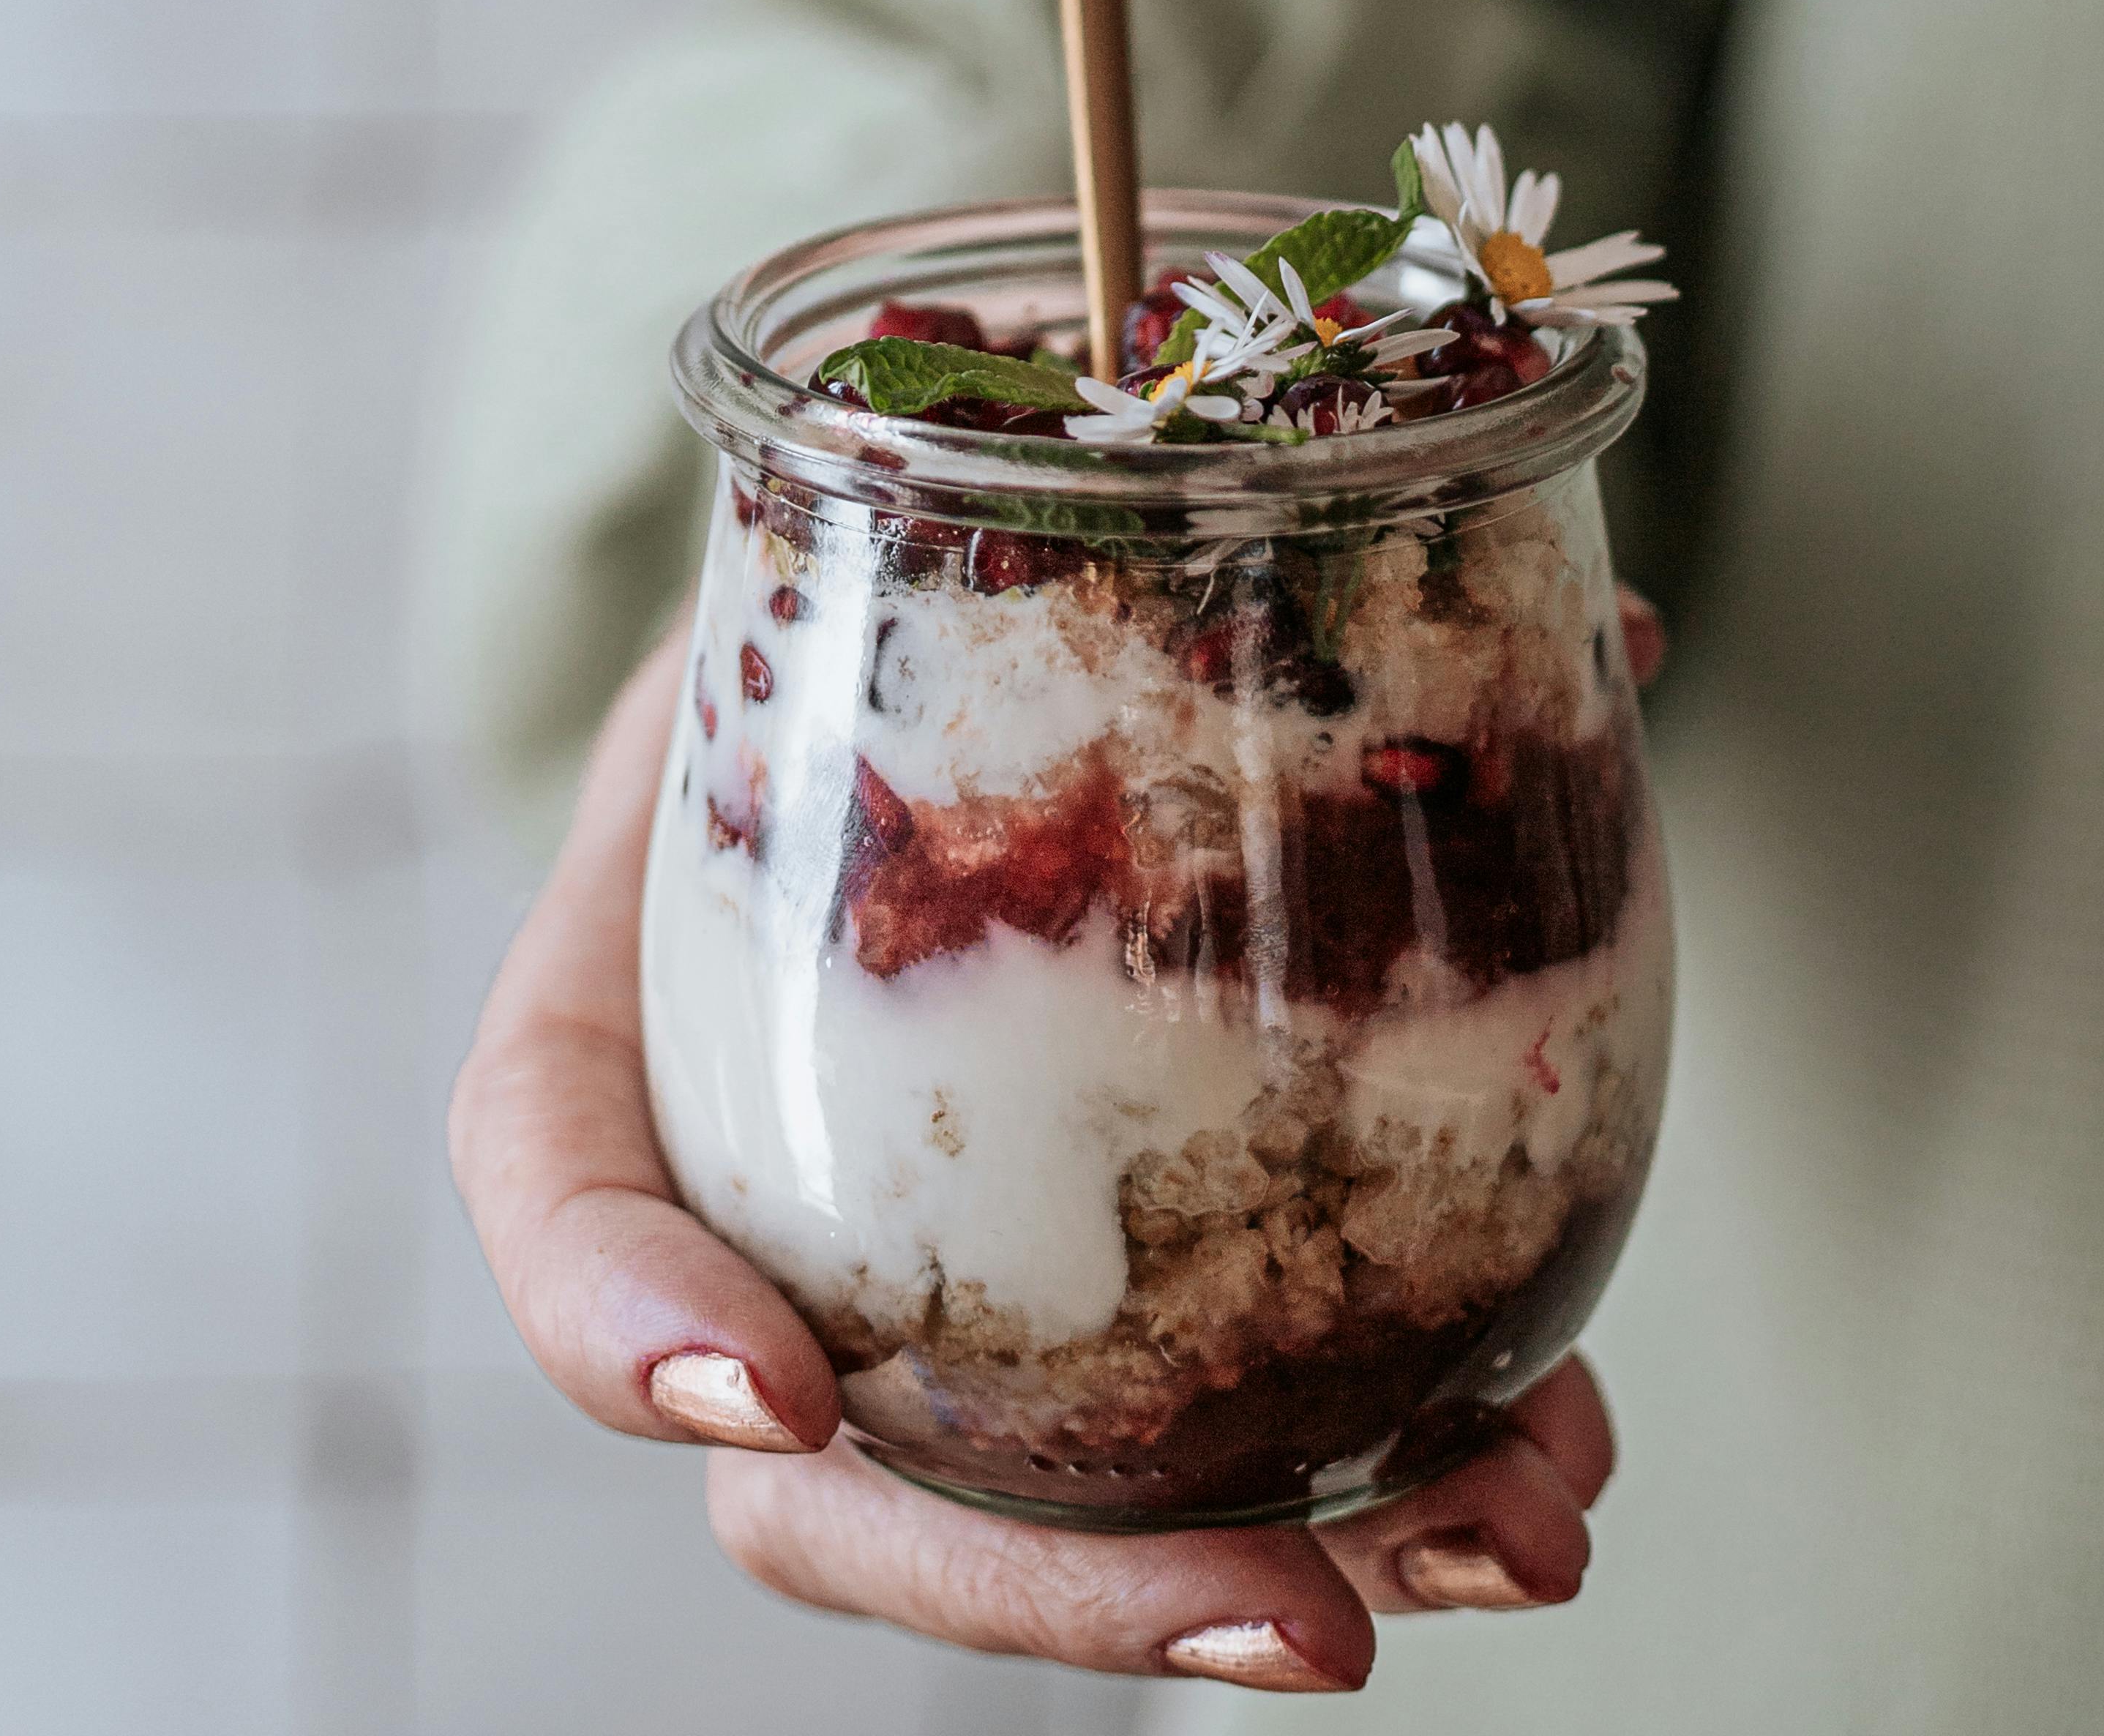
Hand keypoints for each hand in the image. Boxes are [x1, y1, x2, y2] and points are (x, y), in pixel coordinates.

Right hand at [448, 615, 1652, 1692]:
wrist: (917, 626)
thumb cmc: (883, 572)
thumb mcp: (902, 506)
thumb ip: (1077, 489)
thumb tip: (1468, 548)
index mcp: (638, 981)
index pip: (551, 1182)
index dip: (623, 1319)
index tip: (773, 1394)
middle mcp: (755, 1182)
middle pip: (823, 1487)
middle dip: (1063, 1592)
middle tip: (1305, 1615)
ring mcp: (916, 1279)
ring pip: (1039, 1519)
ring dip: (1278, 1575)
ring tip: (1527, 1528)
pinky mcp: (1076, 1303)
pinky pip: (1189, 1449)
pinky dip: (1378, 1468)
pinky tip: (1552, 1437)